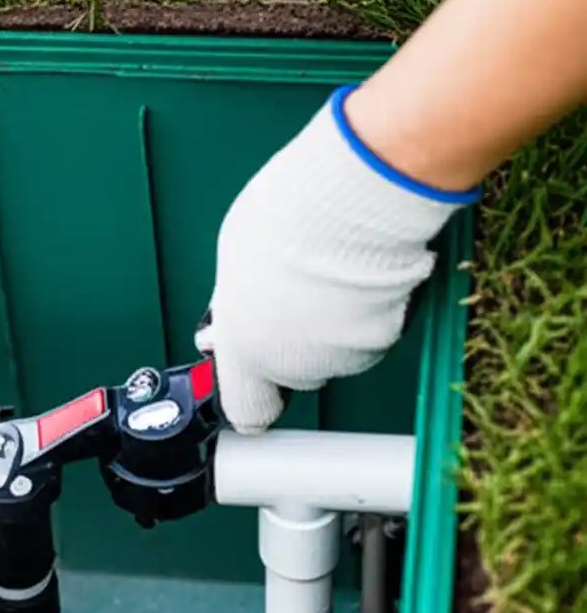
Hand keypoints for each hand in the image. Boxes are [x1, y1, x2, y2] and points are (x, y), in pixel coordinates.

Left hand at [196, 85, 477, 433]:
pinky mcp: (386, 335)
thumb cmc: (284, 221)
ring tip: (331, 271)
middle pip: (296, 372)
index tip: (256, 387)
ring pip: (338, 350)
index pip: (247, 409)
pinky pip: (376, 327)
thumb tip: (226, 327)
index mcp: (245, 350)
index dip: (254, 397)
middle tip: (299, 295)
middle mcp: (294, 364)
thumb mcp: (233, 260)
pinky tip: (362, 270)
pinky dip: (373, 307)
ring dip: (337, 322)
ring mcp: (344, 354)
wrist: (351, 203)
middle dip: (297, 344)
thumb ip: (234, 305)